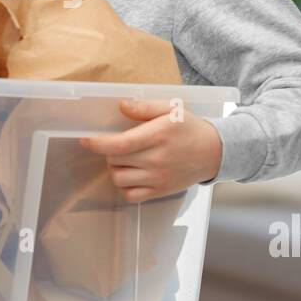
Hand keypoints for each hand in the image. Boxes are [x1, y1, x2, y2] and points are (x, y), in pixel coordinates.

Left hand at [79, 98, 223, 202]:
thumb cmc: (190, 128)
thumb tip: (121, 105)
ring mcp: (158, 179)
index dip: (98, 143)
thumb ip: (144, 107)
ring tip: (125, 159)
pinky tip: (131, 174)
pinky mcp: (160, 192)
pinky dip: (124, 186)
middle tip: (117, 144)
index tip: (86, 140)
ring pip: (119, 179)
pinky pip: (130, 195)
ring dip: (115, 168)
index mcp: (158, 136)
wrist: (215, 153)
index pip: (120, 144)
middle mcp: (157, 159)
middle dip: (109, 151)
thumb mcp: (172, 108)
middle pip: (115, 160)